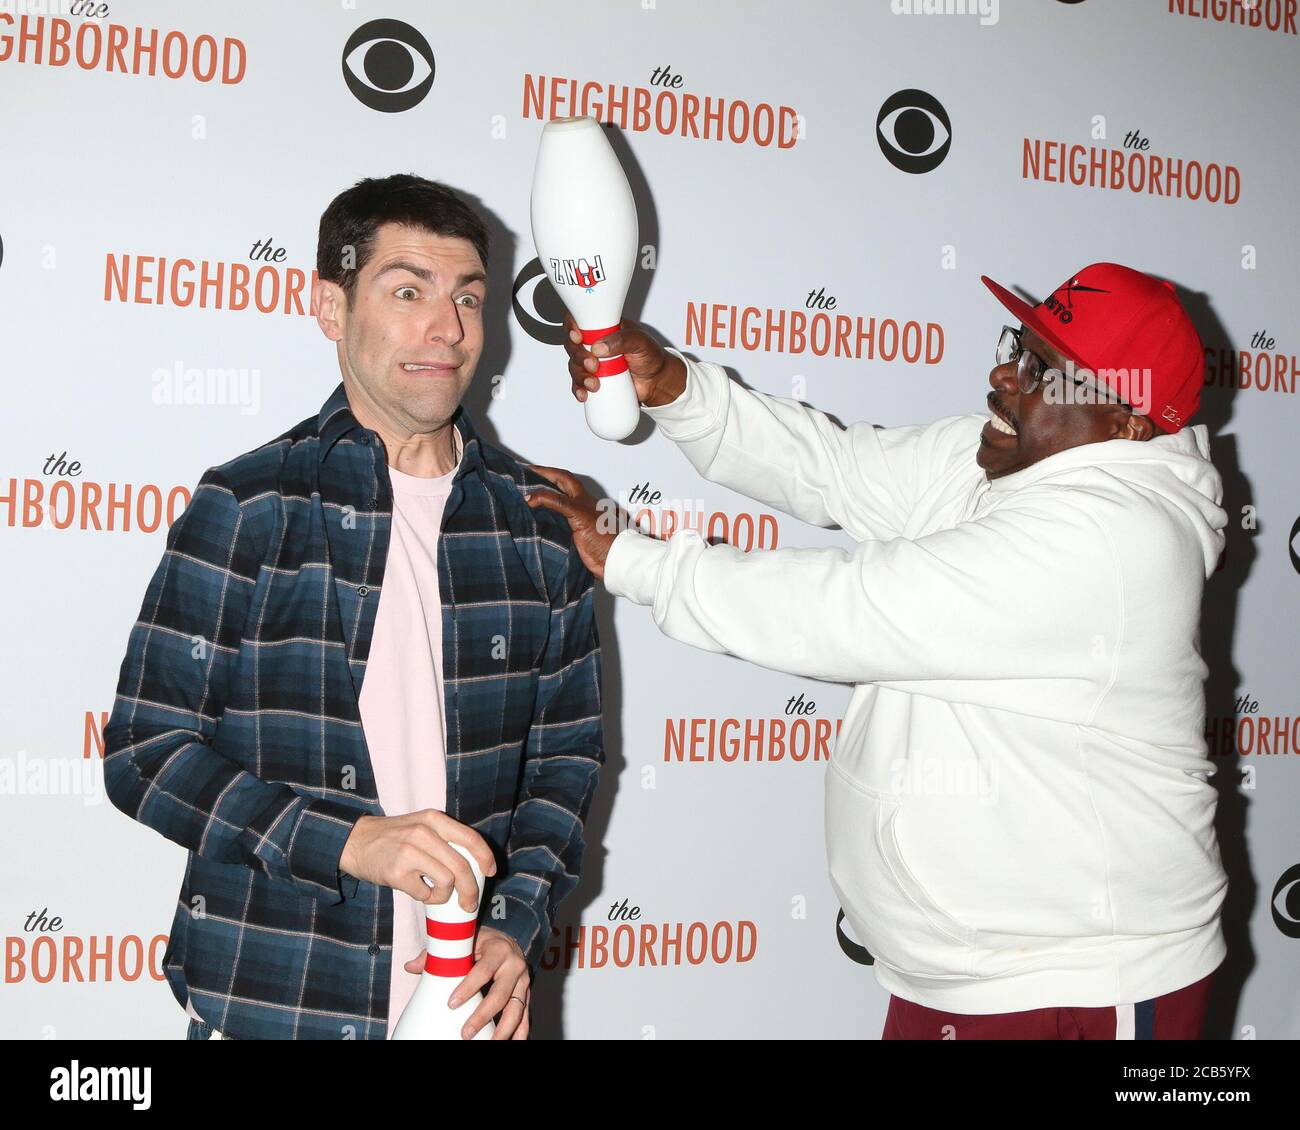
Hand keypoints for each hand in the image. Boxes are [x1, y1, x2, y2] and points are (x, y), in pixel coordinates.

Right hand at [339, 810, 495, 909]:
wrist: (354, 841)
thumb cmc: (392, 837)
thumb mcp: (420, 826)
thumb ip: (444, 839)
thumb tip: (473, 866)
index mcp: (433, 820)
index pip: (470, 838)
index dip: (486, 858)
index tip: (491, 872)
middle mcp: (424, 833)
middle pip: (462, 866)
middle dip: (471, 890)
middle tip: (470, 903)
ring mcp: (409, 852)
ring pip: (447, 881)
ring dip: (445, 895)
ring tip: (435, 893)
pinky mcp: (397, 872)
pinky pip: (425, 893)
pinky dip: (427, 898)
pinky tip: (418, 891)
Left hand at [401, 927, 530, 1039]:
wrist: (506, 941)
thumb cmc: (482, 942)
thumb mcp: (463, 940)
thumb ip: (438, 953)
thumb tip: (411, 966)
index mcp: (499, 949)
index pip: (483, 970)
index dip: (468, 988)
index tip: (451, 1003)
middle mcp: (515, 965)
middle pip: (501, 993)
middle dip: (483, 1015)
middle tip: (466, 1033)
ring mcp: (523, 981)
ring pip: (516, 1008)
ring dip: (503, 1029)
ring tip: (490, 1043)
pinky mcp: (526, 993)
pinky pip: (525, 1014)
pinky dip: (520, 1031)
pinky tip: (513, 1042)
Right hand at [523, 465, 627, 578]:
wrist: (611, 560)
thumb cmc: (603, 535)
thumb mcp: (577, 512)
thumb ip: (556, 502)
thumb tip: (531, 497)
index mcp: (581, 497)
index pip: (561, 477)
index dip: (545, 471)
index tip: (528, 469)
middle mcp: (577, 506)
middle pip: (556, 489)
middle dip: (541, 482)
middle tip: (522, 481)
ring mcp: (574, 520)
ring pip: (553, 505)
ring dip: (540, 500)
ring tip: (522, 498)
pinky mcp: (571, 535)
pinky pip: (552, 522)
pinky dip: (541, 519)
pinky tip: (532, 520)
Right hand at [563, 311, 686, 408]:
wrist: (657, 382)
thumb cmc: (651, 356)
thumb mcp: (640, 342)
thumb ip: (621, 340)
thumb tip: (599, 347)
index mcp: (605, 327)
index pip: (580, 320)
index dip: (572, 327)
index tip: (578, 337)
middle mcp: (595, 343)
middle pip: (573, 345)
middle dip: (579, 356)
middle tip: (593, 365)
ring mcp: (594, 362)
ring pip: (574, 366)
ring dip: (580, 375)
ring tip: (594, 384)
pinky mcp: (594, 379)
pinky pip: (579, 384)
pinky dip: (579, 389)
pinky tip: (584, 394)